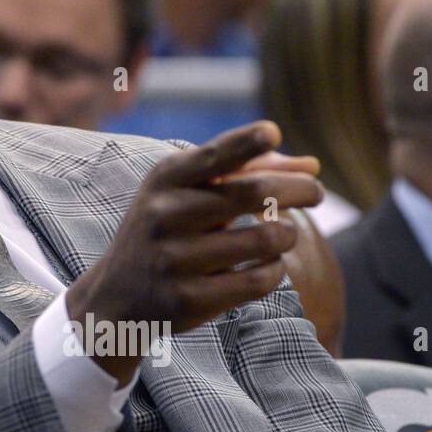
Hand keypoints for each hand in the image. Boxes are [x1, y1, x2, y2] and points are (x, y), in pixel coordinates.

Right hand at [65, 121, 323, 383]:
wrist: (115, 296)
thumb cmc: (165, 232)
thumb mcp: (186, 193)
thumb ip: (245, 172)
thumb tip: (313, 166)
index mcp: (164, 180)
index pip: (213, 155)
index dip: (247, 140)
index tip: (273, 132)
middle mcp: (164, 214)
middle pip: (255, 193)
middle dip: (299, 190)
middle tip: (316, 193)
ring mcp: (174, 258)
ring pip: (265, 240)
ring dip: (287, 235)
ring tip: (284, 235)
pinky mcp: (188, 299)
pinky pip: (258, 280)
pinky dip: (274, 269)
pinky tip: (267, 265)